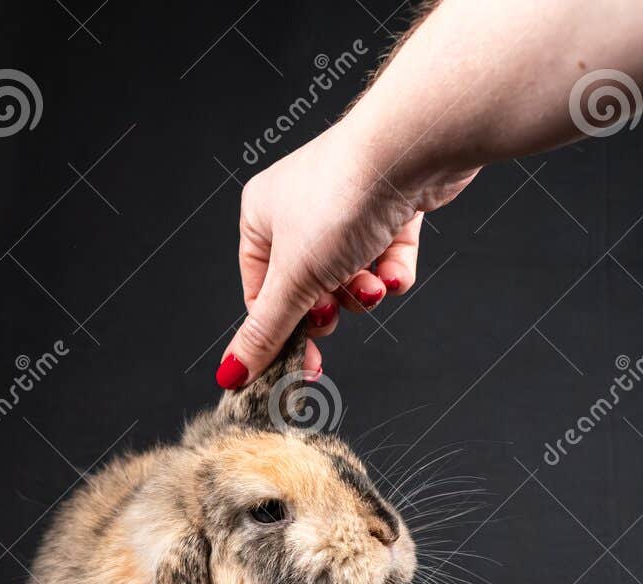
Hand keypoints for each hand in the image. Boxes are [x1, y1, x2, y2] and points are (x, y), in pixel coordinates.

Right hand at [216, 122, 477, 388]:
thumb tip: (231, 373)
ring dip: (363, 292)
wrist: (410, 150)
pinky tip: (394, 270)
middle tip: (335, 311)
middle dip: (329, 307)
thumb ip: (265, 330)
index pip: (260, 291)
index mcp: (261, 217)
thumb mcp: (294, 279)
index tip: (299, 364)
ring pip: (350, 276)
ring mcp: (347, 206)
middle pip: (308, 288)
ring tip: (372, 285)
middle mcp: (300, 208)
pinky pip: (384, 258)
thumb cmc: (342, 197)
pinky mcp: (390, 207)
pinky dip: (391, 272)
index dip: (280, 330)